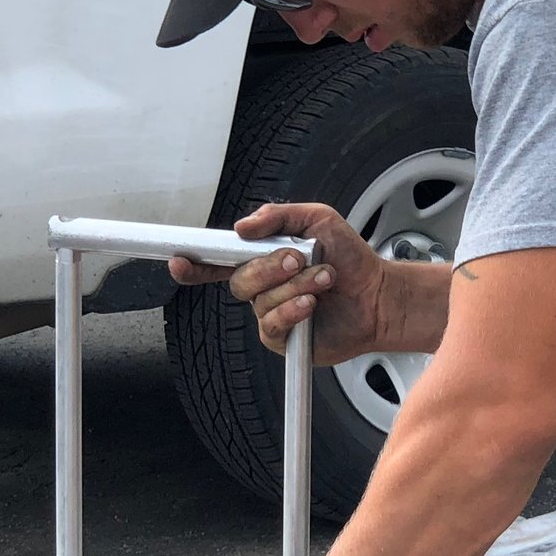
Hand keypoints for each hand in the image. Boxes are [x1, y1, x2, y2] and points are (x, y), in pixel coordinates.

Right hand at [168, 202, 387, 364]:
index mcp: (262, 259)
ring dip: (295, 286)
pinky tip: (310, 304)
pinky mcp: (284, 339)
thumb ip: (280, 217)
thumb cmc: (350, 258)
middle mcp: (262, 287)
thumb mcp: (318, 220)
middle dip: (267, 267)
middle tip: (298, 258)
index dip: (194, 263)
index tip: (178, 260)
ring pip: (260, 301)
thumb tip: (242, 227)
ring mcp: (271, 314)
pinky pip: (272, 325)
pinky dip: (291, 310)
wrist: (378, 294)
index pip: (218, 261)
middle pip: (239, 280)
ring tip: (324, 278)